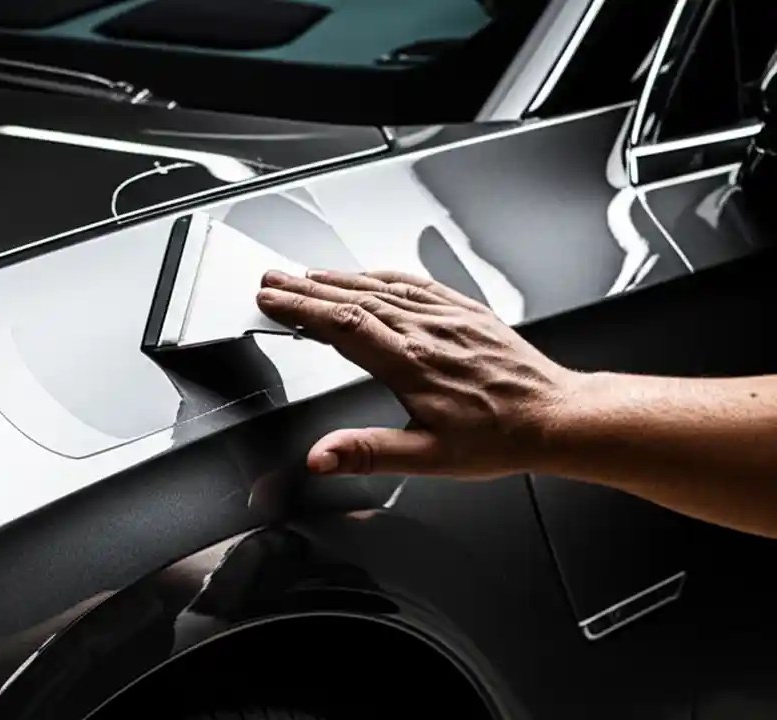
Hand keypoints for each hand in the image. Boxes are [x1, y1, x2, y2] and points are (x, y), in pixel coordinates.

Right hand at [256, 269, 579, 478]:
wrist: (556, 417)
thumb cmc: (498, 439)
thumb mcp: (429, 459)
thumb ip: (368, 453)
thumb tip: (320, 457)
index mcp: (412, 364)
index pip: (343, 326)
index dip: (301, 309)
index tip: (271, 300)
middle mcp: (427, 331)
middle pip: (354, 298)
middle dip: (306, 287)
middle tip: (272, 280)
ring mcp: (447, 316)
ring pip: (381, 287)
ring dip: (337, 278)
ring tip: (305, 275)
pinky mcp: (465, 311)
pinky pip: (415, 283)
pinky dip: (382, 275)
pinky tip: (368, 274)